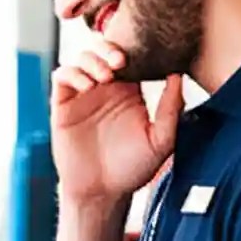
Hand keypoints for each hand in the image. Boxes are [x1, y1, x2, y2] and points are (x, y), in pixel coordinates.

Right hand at [50, 43, 184, 204]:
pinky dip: (73, 73)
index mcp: (130, 92)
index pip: (131, 57)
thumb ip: (171, 108)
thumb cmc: (132, 169)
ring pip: (82, 58)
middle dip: (110, 47)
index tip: (144, 56)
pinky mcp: (63, 106)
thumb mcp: (161, 140)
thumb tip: (178, 74)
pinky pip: (62, 76)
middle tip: (120, 61)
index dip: (135, 49)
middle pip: (103, 50)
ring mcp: (83, 96)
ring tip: (104, 77)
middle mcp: (105, 89)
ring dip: (92, 59)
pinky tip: (87, 86)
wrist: (102, 192)